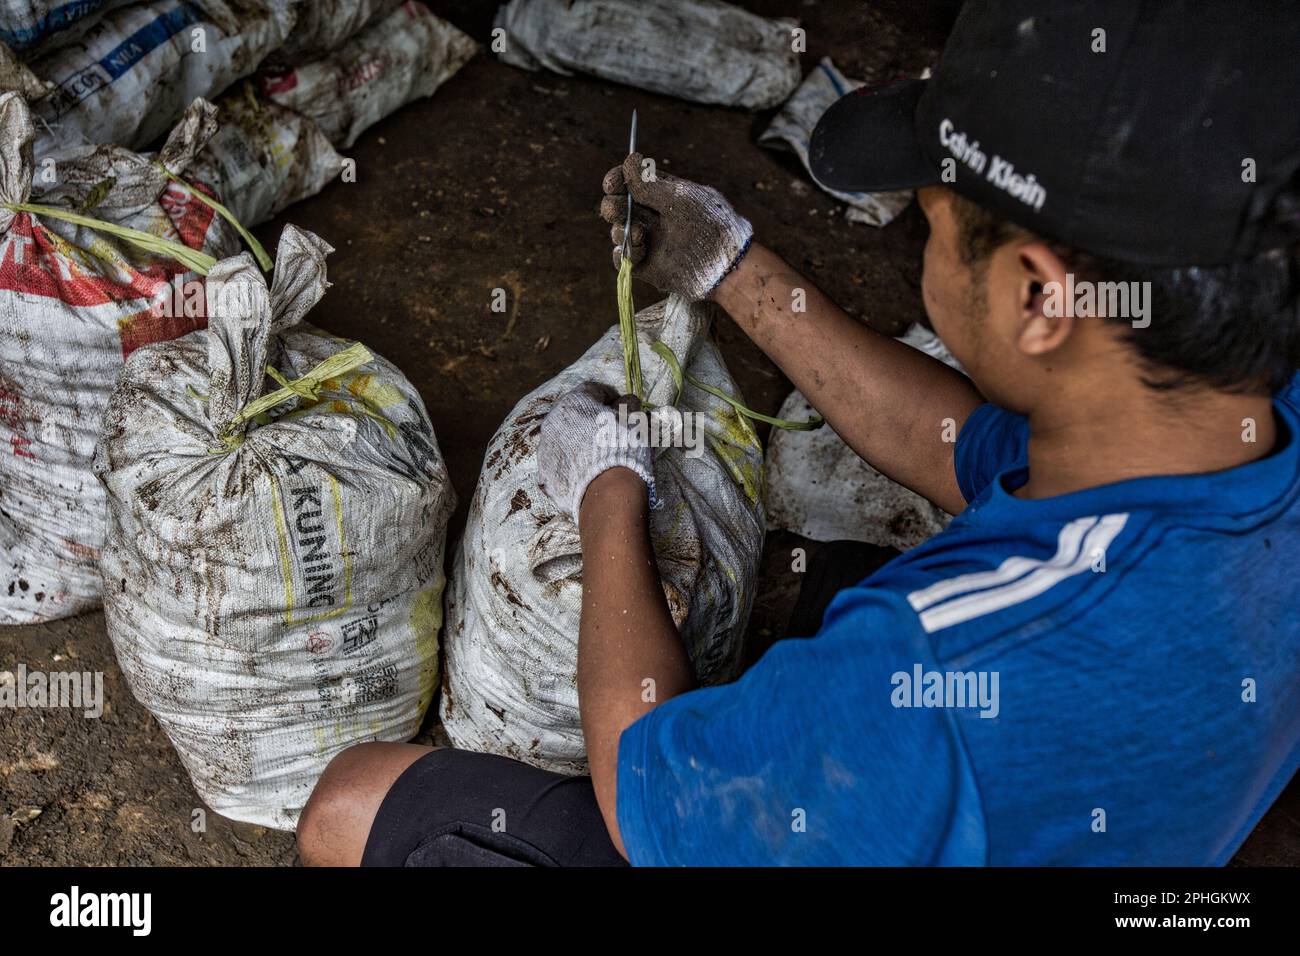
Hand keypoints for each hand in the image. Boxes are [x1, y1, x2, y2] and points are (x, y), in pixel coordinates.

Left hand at [537, 382, 654, 525]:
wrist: (607, 491)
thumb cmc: (623, 447)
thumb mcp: (633, 420)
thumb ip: (629, 406)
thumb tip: (628, 401)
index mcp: (574, 402)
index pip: (592, 389)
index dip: (609, 395)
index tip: (621, 405)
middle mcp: (554, 421)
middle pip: (574, 413)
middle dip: (591, 418)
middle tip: (609, 429)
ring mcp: (547, 447)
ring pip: (565, 437)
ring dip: (580, 439)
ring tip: (598, 452)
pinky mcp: (546, 471)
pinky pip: (561, 459)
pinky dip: (573, 460)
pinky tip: (588, 469)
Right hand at [599, 152, 752, 300]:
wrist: (725, 267)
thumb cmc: (711, 226)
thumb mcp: (682, 199)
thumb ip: (652, 184)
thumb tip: (630, 160)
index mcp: (662, 195)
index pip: (630, 183)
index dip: (617, 181)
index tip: (612, 183)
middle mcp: (653, 217)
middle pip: (618, 206)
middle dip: (613, 206)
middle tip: (617, 209)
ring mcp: (648, 241)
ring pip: (618, 231)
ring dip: (622, 230)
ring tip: (640, 234)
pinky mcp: (645, 266)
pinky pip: (621, 258)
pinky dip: (625, 253)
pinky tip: (641, 250)